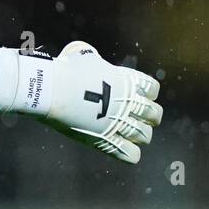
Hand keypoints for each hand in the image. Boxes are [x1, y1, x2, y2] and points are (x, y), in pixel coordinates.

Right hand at [29, 41, 163, 163]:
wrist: (54, 90)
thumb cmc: (67, 69)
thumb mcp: (84, 54)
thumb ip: (94, 58)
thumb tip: (90, 58)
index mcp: (127, 81)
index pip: (152, 88)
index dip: (147, 92)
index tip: (137, 94)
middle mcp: (129, 103)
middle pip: (155, 114)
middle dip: (149, 116)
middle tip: (137, 117)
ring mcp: (120, 124)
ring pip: (145, 136)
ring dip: (139, 135)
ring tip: (128, 133)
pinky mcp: (108, 141)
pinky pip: (132, 155)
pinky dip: (129, 153)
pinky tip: (119, 148)